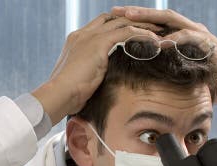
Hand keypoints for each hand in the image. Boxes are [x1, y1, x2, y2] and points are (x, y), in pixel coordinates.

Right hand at [32, 13, 161, 124]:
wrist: (57, 95)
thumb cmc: (65, 95)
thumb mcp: (78, 78)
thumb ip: (88, 71)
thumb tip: (98, 80)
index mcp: (75, 40)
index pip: (101, 24)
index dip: (118, 26)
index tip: (133, 31)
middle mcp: (82, 34)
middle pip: (113, 19)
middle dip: (133, 20)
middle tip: (151, 26)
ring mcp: (90, 37)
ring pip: (122, 22)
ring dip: (142, 25)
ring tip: (159, 31)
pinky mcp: (98, 43)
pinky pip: (126, 33)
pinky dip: (141, 35)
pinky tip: (154, 40)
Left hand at [112, 6, 216, 122]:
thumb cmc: (203, 82)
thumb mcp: (175, 77)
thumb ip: (158, 74)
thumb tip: (135, 85)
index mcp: (174, 36)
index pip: (148, 26)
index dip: (129, 24)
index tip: (109, 23)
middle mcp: (183, 30)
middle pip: (155, 17)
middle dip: (134, 14)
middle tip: (114, 12)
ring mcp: (195, 33)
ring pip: (169, 20)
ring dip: (150, 18)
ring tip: (131, 18)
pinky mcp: (206, 42)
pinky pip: (188, 36)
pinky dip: (174, 38)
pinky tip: (160, 42)